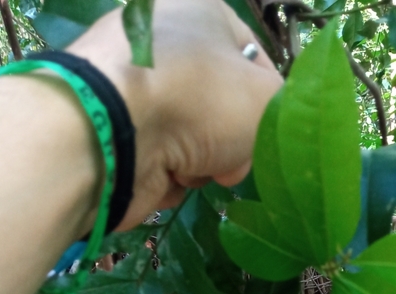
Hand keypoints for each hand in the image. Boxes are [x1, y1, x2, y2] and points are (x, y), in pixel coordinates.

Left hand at [67, 0, 282, 227]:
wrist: (114, 133)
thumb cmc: (199, 100)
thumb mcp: (268, 98)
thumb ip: (281, 108)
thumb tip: (252, 131)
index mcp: (199, 10)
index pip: (252, 56)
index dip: (267, 100)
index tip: (267, 133)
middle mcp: (163, 41)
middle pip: (221, 105)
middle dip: (231, 141)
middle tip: (231, 160)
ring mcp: (134, 87)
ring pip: (193, 137)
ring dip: (201, 163)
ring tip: (192, 167)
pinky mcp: (114, 130)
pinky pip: (160, 158)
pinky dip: (169, 174)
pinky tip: (165, 175)